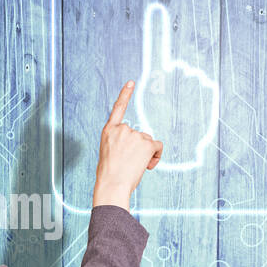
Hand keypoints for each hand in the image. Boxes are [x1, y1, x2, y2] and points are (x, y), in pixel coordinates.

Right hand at [93, 80, 162, 208]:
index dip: (125, 95)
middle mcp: (122, 129)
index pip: (118, 108)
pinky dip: (156, 157)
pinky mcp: (146, 143)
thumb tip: (135, 150)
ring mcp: (135, 135)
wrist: (112, 184)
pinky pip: (157, 147)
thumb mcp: (108, 153)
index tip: (132, 82)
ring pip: (148, 143)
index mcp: (109, 131)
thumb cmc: (109, 175)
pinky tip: (146, 166)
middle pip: (139, 135)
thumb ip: (119, 145)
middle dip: (139, 149)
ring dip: (146, 155)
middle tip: (129, 164)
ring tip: (134, 167)